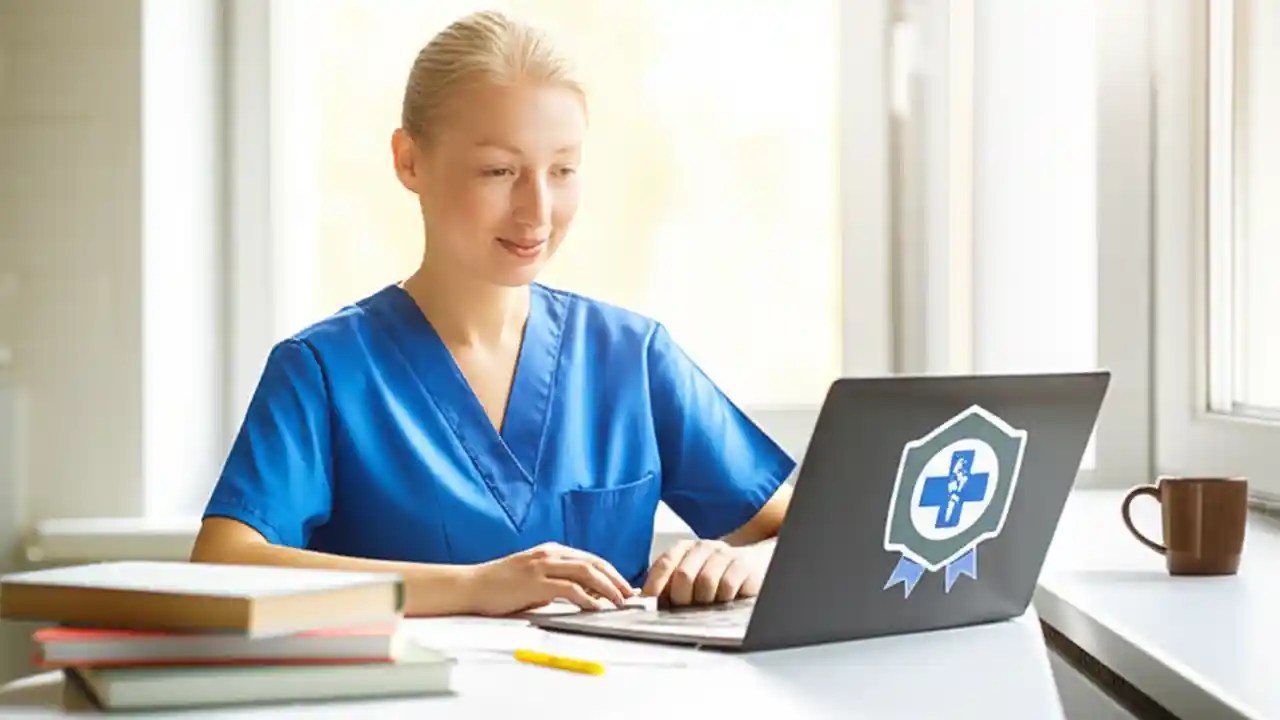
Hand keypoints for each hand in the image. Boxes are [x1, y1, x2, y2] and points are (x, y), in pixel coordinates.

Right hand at [464, 542, 635, 615]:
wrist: (471, 585)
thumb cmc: (500, 585)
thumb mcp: (534, 580)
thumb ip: (556, 584)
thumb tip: (582, 597)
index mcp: (551, 552)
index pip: (590, 560)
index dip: (611, 573)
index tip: (624, 587)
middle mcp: (550, 554)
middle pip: (593, 563)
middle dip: (615, 579)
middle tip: (629, 595)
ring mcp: (542, 566)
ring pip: (586, 572)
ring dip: (606, 588)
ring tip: (618, 602)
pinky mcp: (535, 581)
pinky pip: (568, 588)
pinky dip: (586, 598)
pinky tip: (594, 607)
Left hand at [641, 539, 766, 605]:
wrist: (754, 564)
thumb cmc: (716, 575)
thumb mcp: (690, 575)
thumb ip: (668, 586)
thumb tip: (642, 601)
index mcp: (685, 548)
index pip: (665, 563)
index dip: (655, 585)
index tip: (650, 603)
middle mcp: (703, 547)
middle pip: (684, 575)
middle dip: (681, 599)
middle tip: (684, 610)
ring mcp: (724, 554)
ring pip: (705, 581)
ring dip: (703, 600)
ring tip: (707, 606)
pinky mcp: (743, 565)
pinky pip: (727, 586)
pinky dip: (722, 599)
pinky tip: (724, 601)